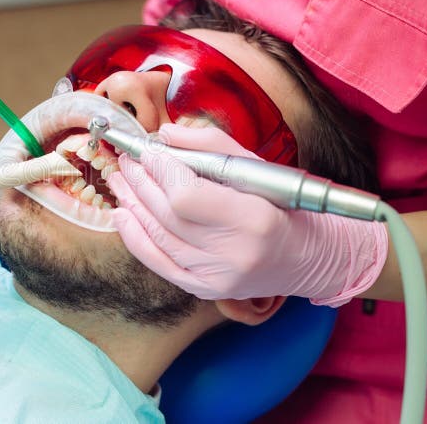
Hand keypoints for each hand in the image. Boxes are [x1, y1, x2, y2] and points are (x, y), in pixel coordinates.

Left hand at [106, 124, 387, 304]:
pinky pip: (159, 263)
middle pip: (167, 214)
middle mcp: (233, 255)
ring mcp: (216, 278)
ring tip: (119, 177)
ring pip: (158, 237)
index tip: (148, 149)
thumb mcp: (257, 167)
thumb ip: (211, 146)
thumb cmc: (283, 206)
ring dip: (132, 203)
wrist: (307, 258)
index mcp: (254, 219)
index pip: (186, 196)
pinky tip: (121, 214)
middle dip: (140, 181)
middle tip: (127, 158)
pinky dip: (134, 238)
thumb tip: (164, 135)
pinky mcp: (204, 291)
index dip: (160, 170)